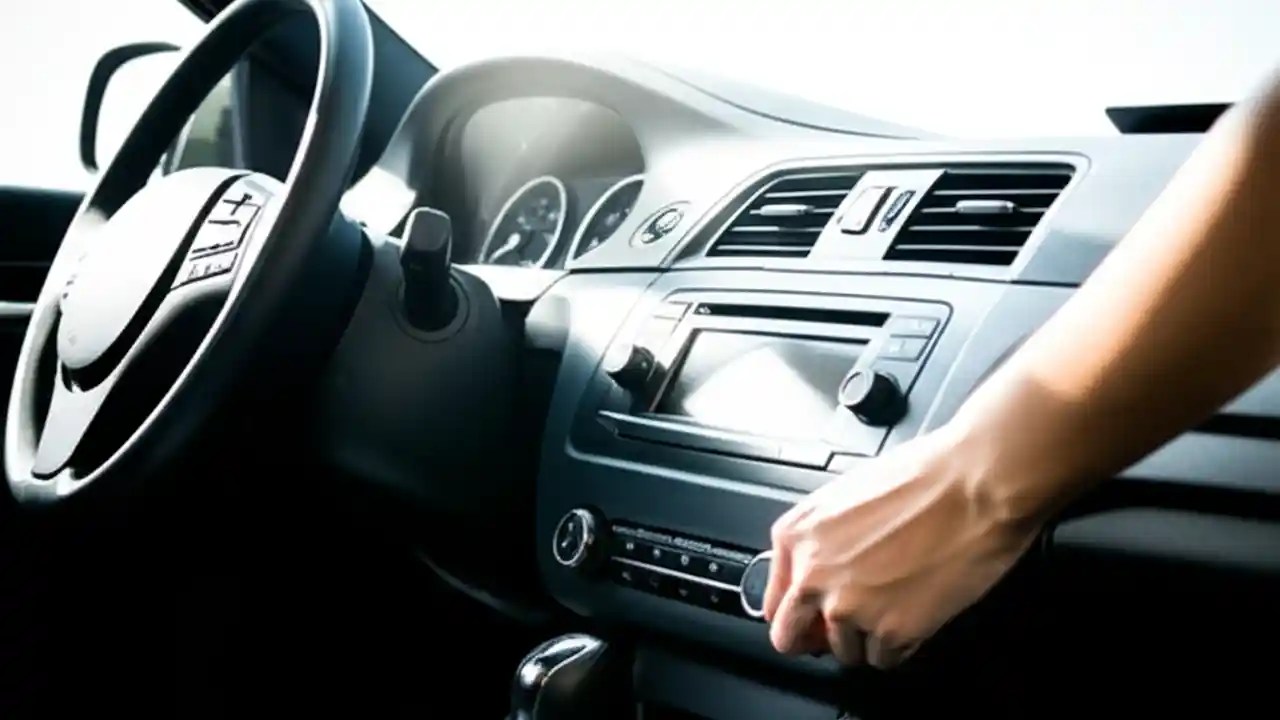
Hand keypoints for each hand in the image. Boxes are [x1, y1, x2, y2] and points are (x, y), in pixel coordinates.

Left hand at [763, 428, 1040, 667]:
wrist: (976, 484)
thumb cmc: (925, 477)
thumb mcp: (847, 497)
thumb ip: (821, 540)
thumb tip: (818, 573)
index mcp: (796, 536)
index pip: (775, 602)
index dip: (798, 613)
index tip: (812, 617)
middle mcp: (813, 575)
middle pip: (791, 638)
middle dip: (817, 639)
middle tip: (845, 631)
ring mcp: (850, 608)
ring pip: (846, 652)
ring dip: (868, 639)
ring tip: (898, 604)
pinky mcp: (891, 632)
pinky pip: (886, 660)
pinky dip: (902, 645)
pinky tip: (918, 612)